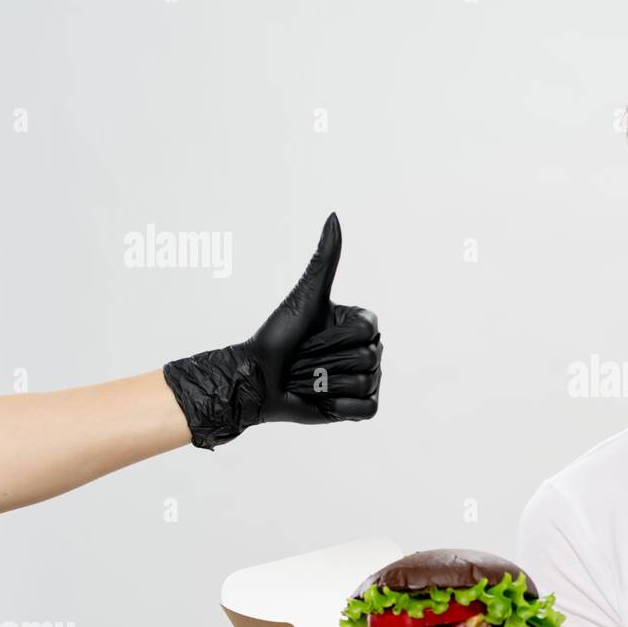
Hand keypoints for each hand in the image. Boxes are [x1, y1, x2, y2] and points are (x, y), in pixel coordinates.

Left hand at [162, 212, 381, 448]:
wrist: (257, 380)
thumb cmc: (278, 336)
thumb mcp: (304, 296)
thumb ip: (324, 259)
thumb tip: (334, 217)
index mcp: (361, 325)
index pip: (368, 329)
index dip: (335, 336)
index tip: (311, 335)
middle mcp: (369, 351)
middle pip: (369, 358)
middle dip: (328, 361)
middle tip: (304, 361)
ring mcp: (367, 380)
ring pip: (365, 383)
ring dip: (328, 384)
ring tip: (308, 381)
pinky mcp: (360, 409)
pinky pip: (365, 408)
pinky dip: (339, 407)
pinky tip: (320, 399)